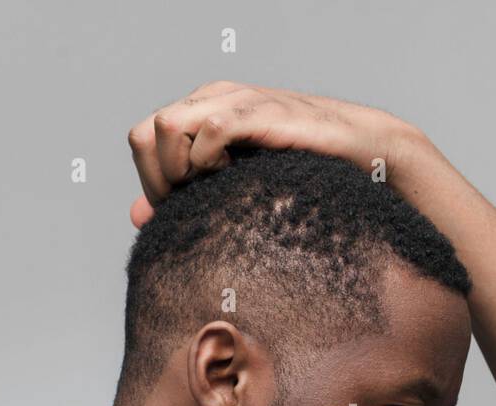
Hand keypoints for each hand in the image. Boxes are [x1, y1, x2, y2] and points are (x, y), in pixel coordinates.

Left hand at [125, 80, 419, 227]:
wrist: (360, 154)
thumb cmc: (302, 174)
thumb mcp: (233, 188)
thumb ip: (185, 197)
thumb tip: (135, 216)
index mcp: (198, 113)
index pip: (141, 143)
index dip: (151, 184)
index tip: (181, 213)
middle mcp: (208, 99)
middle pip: (144, 135)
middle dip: (159, 180)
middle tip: (192, 204)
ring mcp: (231, 101)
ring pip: (167, 126)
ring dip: (181, 169)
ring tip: (215, 187)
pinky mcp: (258, 111)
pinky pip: (209, 129)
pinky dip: (210, 161)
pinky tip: (236, 178)